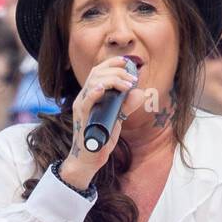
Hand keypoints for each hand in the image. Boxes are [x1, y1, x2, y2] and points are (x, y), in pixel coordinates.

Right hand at [58, 56, 144, 188]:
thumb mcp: (117, 119)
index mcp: (90, 95)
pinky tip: (102, 89)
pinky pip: (85, 102)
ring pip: (93, 83)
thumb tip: (139, 93)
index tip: (128, 61)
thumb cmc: (101, 139)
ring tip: (127, 84)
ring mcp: (81, 107)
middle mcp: (84, 98)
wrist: (90, 160)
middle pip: (96, 73)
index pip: (98, 71)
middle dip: (116, 71)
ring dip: (112, 80)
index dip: (112, 63)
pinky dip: (93, 93)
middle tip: (132, 78)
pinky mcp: (82, 119)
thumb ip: (126, 105)